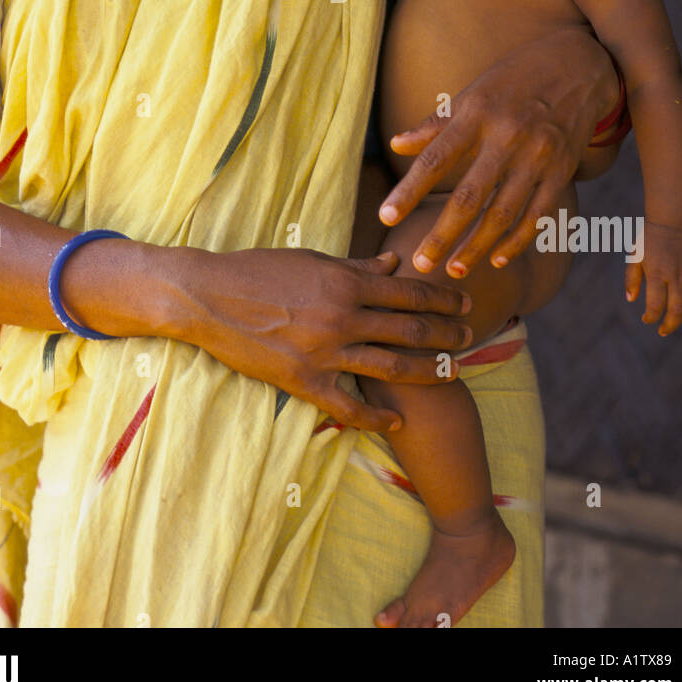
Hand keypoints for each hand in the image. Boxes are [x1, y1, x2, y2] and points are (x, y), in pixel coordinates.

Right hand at [177, 245, 472, 434]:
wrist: (210, 297)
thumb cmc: (259, 270)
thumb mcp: (311, 260)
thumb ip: (356, 266)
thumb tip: (394, 264)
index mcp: (345, 281)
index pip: (409, 292)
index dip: (443, 299)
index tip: (465, 304)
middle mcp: (343, 316)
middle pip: (410, 329)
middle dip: (447, 334)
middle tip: (471, 337)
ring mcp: (325, 351)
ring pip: (391, 367)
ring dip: (428, 371)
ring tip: (452, 373)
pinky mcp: (304, 380)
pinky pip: (349, 405)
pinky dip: (377, 416)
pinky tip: (397, 421)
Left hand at [378, 28, 618, 275]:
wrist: (579, 63)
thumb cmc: (515, 79)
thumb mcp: (473, 92)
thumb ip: (436, 123)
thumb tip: (396, 144)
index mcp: (477, 114)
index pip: (436, 158)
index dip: (409, 190)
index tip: (386, 216)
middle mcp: (507, 136)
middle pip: (470, 196)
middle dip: (443, 235)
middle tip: (420, 263)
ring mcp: (538, 155)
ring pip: (503, 213)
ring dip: (477, 247)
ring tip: (454, 270)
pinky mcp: (563, 169)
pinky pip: (538, 214)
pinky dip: (518, 240)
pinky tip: (498, 259)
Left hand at [625, 224, 681, 335]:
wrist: (673, 221)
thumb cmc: (649, 241)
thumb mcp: (635, 257)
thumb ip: (631, 279)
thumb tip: (630, 300)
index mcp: (657, 272)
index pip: (655, 304)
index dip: (651, 317)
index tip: (646, 319)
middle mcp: (676, 275)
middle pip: (677, 309)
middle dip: (669, 325)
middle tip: (663, 330)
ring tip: (676, 319)